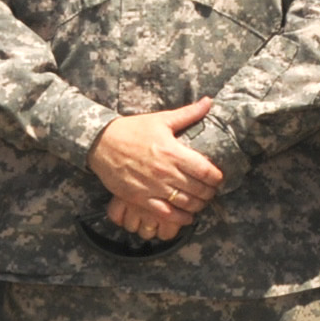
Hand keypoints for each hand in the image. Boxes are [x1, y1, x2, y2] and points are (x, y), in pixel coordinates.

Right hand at [89, 99, 223, 234]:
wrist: (101, 142)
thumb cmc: (132, 129)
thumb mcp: (161, 119)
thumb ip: (188, 114)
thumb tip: (208, 101)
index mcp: (173, 151)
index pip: (204, 170)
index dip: (216, 178)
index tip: (218, 178)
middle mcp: (165, 171)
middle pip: (198, 189)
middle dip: (209, 193)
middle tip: (211, 192)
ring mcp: (153, 187)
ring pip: (185, 203)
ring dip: (198, 206)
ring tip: (201, 203)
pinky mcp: (140, 198)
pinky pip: (165, 214)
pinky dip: (180, 219)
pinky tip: (187, 217)